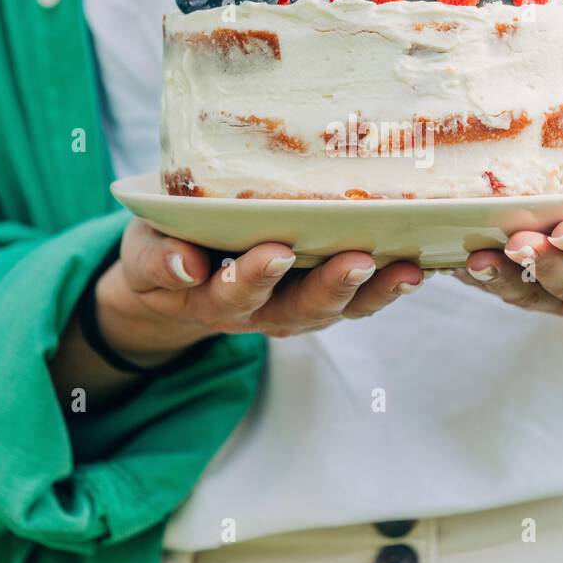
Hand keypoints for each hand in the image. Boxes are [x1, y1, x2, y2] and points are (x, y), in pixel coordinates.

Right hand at [93, 218, 422, 368]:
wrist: (176, 274)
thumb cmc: (162, 250)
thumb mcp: (143, 253)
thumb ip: (157, 261)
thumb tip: (183, 264)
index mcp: (211, 298)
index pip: (234, 292)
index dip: (254, 277)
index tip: (273, 251)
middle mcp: (260, 312)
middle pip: (299, 309)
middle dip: (330, 286)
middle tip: (358, 260)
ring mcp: (294, 308)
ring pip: (338, 309)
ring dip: (374, 291)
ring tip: (407, 270)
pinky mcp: (320, 297)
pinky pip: (359, 299)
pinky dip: (388, 287)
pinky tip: (420, 265)